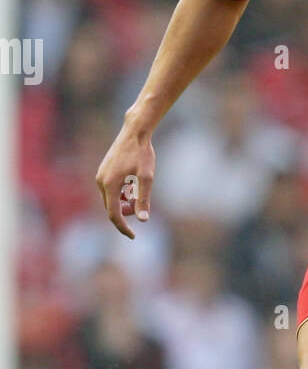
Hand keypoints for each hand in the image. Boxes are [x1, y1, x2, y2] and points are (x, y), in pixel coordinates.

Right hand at [95, 123, 155, 238]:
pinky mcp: (103, 172)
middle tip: (141, 203)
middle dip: (127, 211)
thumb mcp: (147, 177)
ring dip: (124, 202)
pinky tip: (132, 184)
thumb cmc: (142, 153)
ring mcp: (100, 176)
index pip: (114, 214)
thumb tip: (143, 219)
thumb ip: (143, 199)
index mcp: (110, 185)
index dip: (123, 227)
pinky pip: (111, 191)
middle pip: (112, 208)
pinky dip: (121, 194)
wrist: (134, 132)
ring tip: (138, 189)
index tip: (133, 236)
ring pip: (111, 200)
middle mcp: (101, 182)